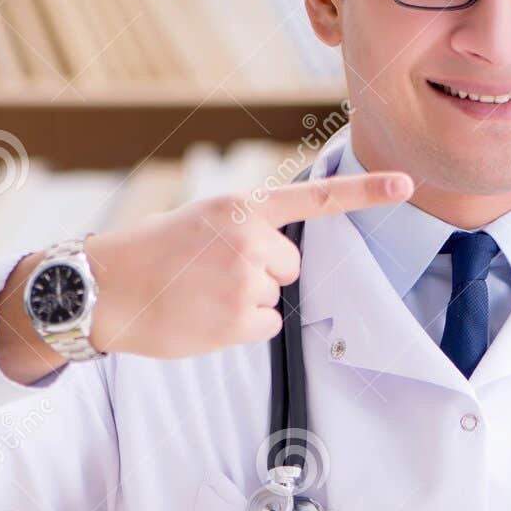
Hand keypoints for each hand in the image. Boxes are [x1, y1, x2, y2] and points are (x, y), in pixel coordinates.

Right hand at [0, 170, 412, 379]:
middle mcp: (251, 240)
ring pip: (274, 296)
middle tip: (211, 271)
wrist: (102, 288)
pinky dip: (239, 326)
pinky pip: (264, 325)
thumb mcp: (201, 220)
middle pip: (290, 264)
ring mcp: (247, 281)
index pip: (317, 198)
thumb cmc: (151, 254)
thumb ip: (247, 228)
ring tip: (198, 292)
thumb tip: (282, 258)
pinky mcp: (240, 320)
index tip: (408, 184)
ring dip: (245, 300)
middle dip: (261, 272)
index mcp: (242, 207)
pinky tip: (203, 315)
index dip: (368, 192)